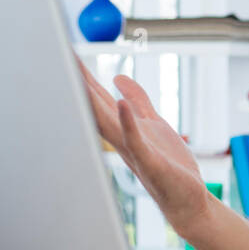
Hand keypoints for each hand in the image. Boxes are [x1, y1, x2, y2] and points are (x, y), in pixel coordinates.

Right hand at [75, 56, 211, 238]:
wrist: (187, 199)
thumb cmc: (170, 165)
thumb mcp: (153, 124)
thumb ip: (137, 100)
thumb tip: (118, 77)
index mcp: (122, 127)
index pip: (97, 96)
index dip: (82, 74)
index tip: (66, 50)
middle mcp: (121, 138)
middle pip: (95, 104)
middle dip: (79, 81)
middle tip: (60, 54)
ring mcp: (134, 150)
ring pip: (107, 120)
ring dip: (93, 98)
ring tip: (78, 74)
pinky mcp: (151, 161)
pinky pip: (135, 139)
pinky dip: (127, 121)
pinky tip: (120, 102)